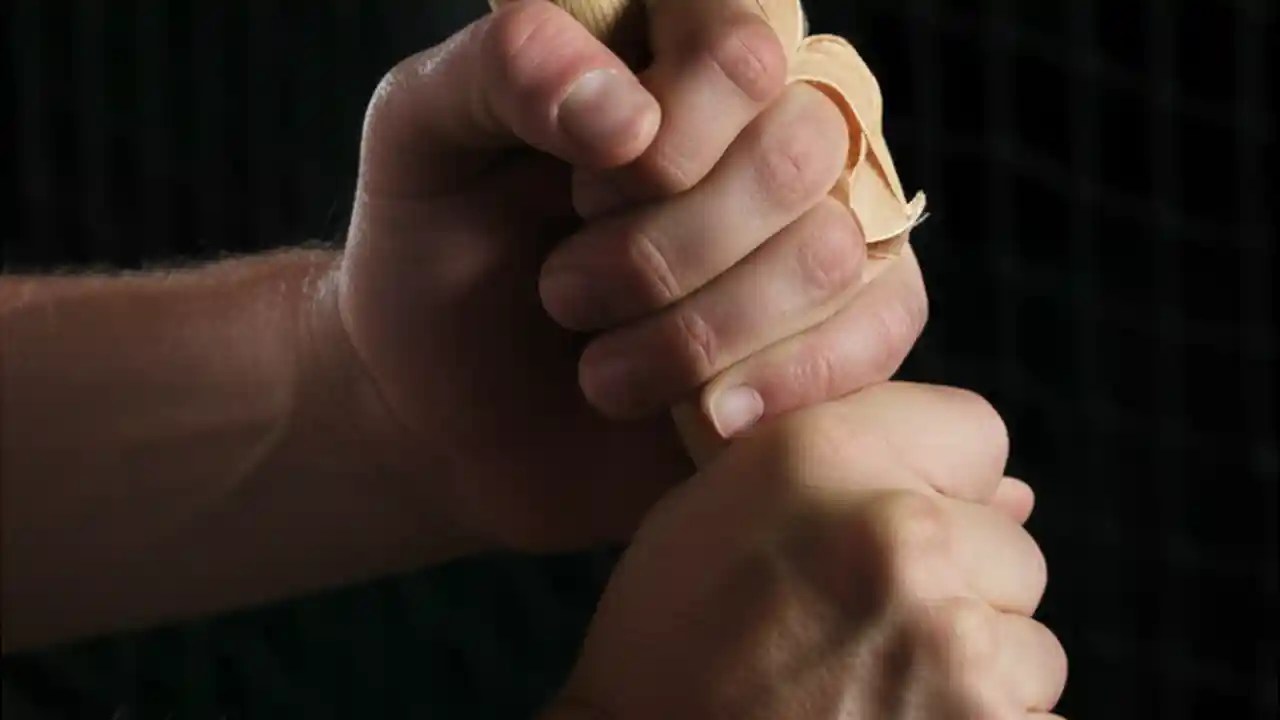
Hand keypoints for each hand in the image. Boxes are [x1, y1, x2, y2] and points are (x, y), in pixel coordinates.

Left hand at [331, 0, 926, 553]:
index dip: (678, 119)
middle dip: (664, 247)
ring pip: (830, 252)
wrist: (447, 414)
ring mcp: (810, 231)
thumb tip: (631, 111)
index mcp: (669, 55)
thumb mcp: (421, 138)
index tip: (578, 187)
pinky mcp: (838, 331)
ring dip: (697, 331)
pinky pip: (881, 329)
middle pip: (796, 148)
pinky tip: (705, 414)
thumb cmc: (433, 258)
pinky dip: (789, 380)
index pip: (743, 34)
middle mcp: (759, 130)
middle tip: (565, 293)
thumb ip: (500, 71)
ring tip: (601, 373)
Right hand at [550, 383, 1066, 717]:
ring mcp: (952, 644)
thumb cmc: (669, 655)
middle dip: (959, 592)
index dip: (944, 487)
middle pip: (1011, 548)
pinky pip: (1034, 719)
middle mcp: (896, 531)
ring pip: (1029, 646)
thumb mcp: (714, 515)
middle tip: (861, 640)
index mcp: (820, 454)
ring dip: (971, 674)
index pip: (975, 432)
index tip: (897, 539)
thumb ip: (851, 474)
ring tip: (869, 697)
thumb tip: (1021, 496)